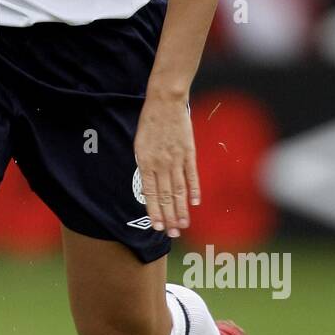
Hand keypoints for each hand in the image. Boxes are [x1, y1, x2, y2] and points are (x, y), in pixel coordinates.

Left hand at [133, 93, 199, 236]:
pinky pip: (191, 175)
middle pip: (166, 196)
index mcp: (145, 161)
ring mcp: (176, 158)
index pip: (151, 193)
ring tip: (183, 224)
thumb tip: (148, 187)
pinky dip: (194, 190)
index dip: (155, 211)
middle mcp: (161, 163)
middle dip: (169, 216)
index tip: (158, 227)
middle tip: (173, 233)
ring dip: (181, 209)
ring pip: (179, 190)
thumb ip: (144, 166)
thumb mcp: (139, 144)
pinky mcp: (189, 152)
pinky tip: (194, 203)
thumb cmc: (149, 122)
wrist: (165, 101)